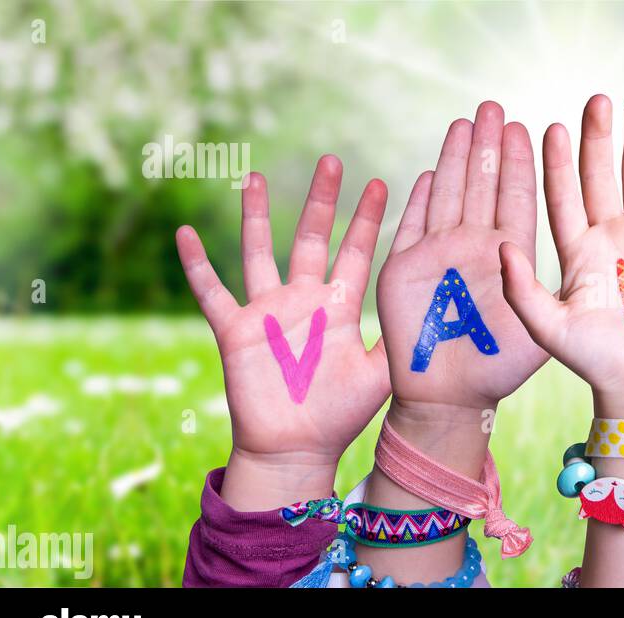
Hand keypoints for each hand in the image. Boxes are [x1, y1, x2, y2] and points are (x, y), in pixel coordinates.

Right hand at [175, 156, 390, 508]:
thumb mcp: (382, 373)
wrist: (297, 450)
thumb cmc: (342, 415)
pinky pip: (211, 293)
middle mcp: (304, 300)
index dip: (369, 220)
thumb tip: (439, 310)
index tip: (382, 182)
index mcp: (340, 307)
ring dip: (255, 215)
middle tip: (332, 160)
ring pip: (259, 251)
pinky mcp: (236, 331)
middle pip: (311, 238)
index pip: (357, 252)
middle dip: (321, 201)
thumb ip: (401, 338)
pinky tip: (184, 234)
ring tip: (254, 175)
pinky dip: (197, 265)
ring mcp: (268, 312)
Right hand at [376, 102, 547, 471]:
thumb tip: (513, 250)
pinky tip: (425, 169)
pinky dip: (417, 198)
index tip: (528, 128)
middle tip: (494, 106)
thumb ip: (530, 293)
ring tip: (464, 123)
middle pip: (482, 185)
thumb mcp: (535, 331)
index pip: (517, 198)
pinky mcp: (405, 267)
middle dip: (488, 146)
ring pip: (448, 195)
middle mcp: (475, 247)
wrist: (451, 398)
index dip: (520, 164)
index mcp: (510, 256)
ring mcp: (439, 254)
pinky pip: (411, 224)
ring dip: (455, 159)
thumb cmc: (500, 369)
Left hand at [500, 95, 623, 417]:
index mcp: (576, 253)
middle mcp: (609, 240)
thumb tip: (501, 246)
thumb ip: (523, 290)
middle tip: (596, 99)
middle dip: (598, 138)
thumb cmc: (598, 365)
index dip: (556, 163)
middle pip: (600, 177)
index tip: (551, 127)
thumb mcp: (551, 330)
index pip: (561, 196)